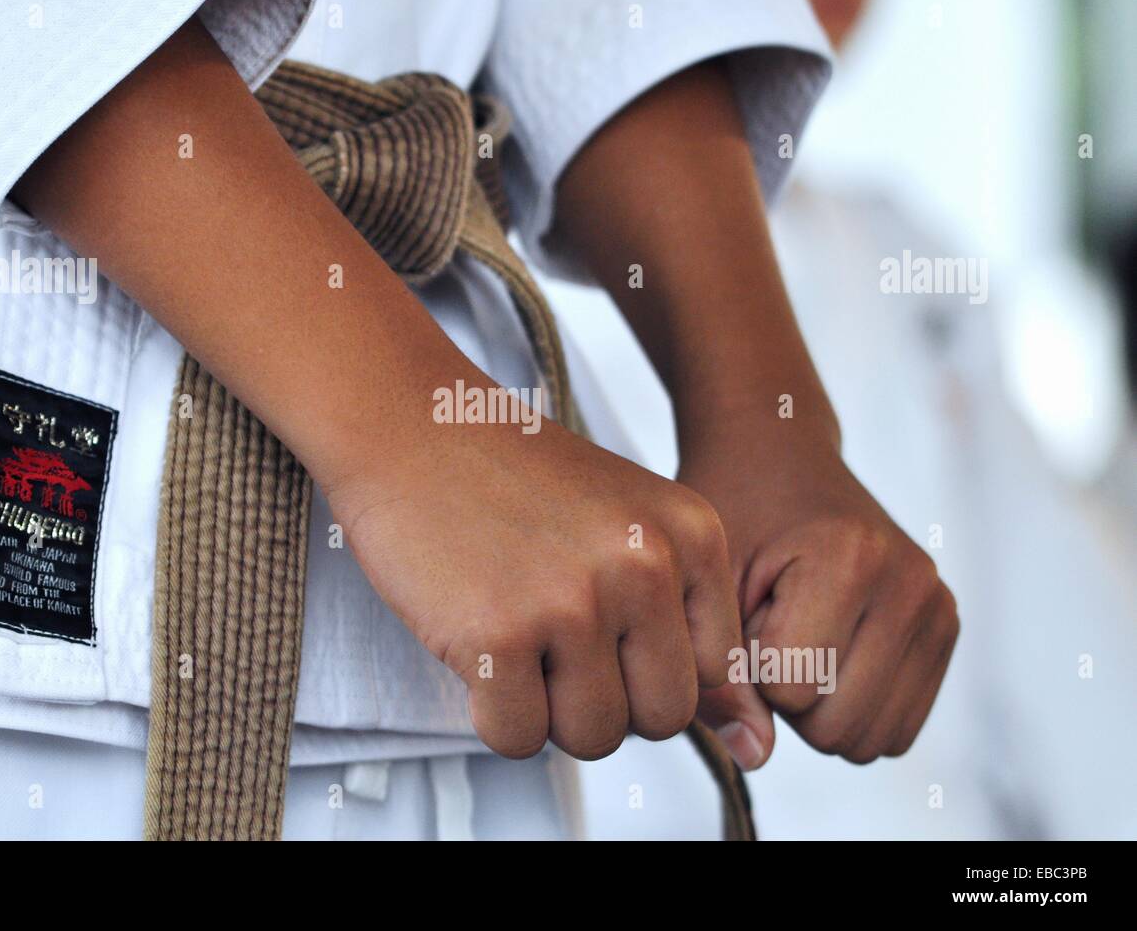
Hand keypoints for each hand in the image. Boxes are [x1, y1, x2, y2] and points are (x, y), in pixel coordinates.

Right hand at [325, 406, 742, 760]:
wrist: (414, 425)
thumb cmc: (515, 480)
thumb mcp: (628, 526)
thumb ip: (688, 626)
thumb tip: (751, 741)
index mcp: (691, 535)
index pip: (716, 673)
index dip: (652, 668)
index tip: (604, 627)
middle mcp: (645, 565)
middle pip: (662, 718)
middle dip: (607, 701)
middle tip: (555, 642)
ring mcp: (572, 600)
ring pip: (594, 738)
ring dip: (550, 711)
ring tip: (518, 639)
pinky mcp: (498, 633)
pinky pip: (518, 738)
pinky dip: (494, 714)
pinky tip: (479, 648)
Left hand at [678, 415, 958, 768]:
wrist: (777, 455)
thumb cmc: (734, 508)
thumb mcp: (711, 584)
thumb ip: (725, 675)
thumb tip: (756, 754)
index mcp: (850, 560)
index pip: (791, 692)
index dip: (749, 668)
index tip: (745, 611)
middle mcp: (911, 583)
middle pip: (836, 727)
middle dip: (786, 696)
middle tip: (770, 627)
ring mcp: (938, 606)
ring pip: (870, 740)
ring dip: (820, 707)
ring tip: (799, 636)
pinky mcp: (947, 627)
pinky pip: (896, 730)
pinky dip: (853, 708)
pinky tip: (831, 649)